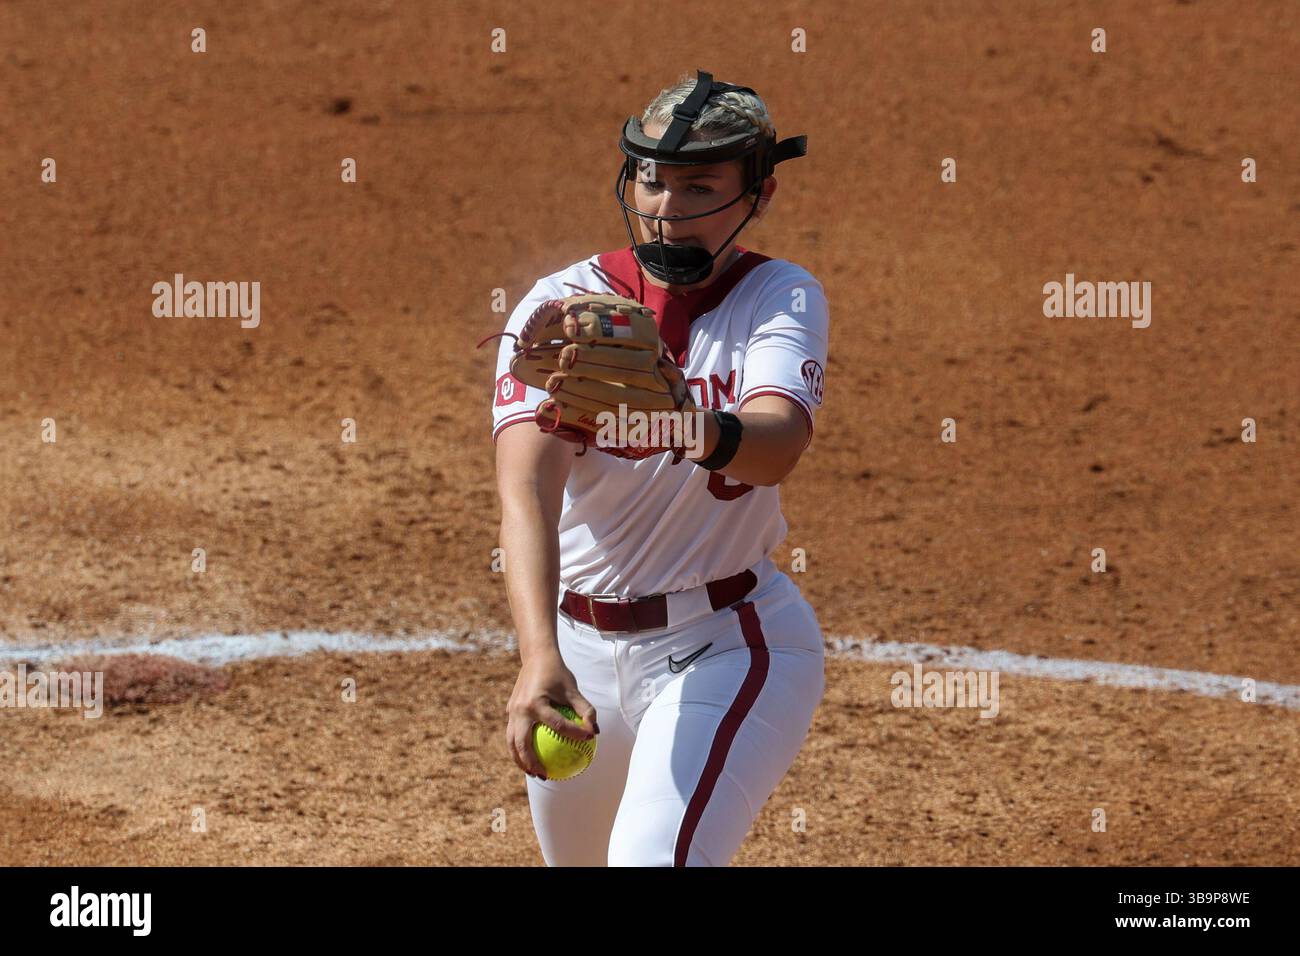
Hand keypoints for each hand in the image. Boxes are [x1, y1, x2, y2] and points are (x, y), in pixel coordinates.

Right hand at [505, 648, 599, 778]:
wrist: (536, 657)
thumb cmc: (558, 674)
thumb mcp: (573, 689)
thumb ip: (585, 710)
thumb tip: (596, 732)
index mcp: (536, 703)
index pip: (558, 725)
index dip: (575, 734)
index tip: (589, 740)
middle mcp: (520, 709)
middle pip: (523, 743)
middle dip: (532, 763)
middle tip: (546, 775)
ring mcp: (512, 711)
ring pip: (512, 742)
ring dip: (521, 760)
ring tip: (535, 773)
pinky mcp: (510, 711)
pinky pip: (513, 734)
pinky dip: (519, 748)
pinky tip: (531, 758)